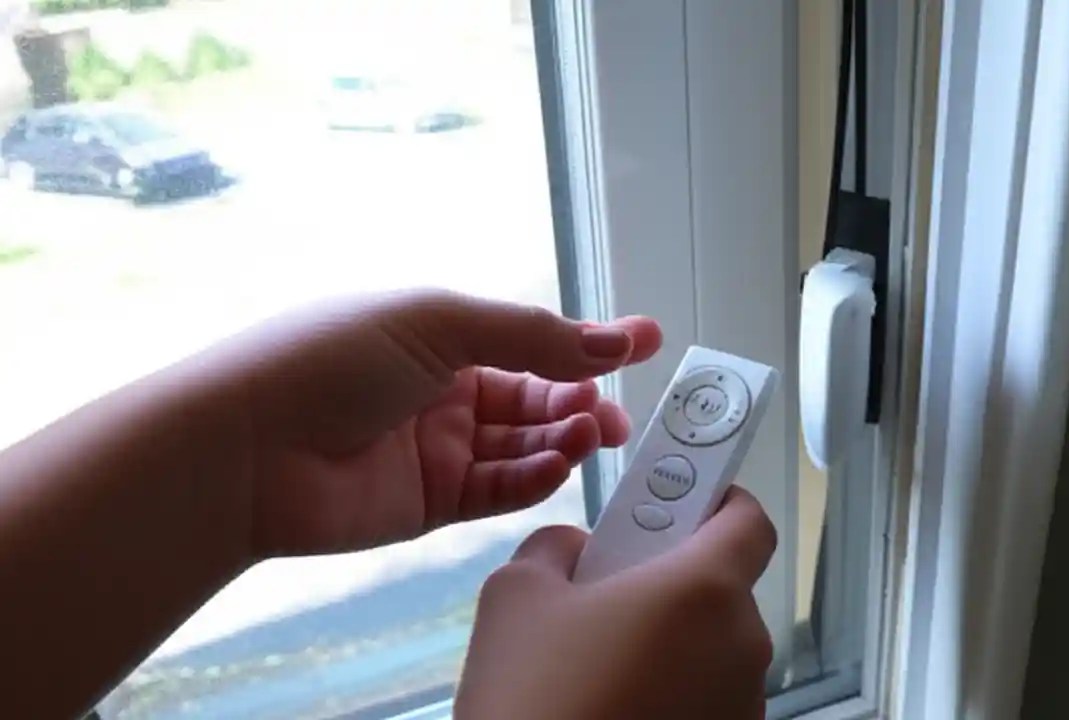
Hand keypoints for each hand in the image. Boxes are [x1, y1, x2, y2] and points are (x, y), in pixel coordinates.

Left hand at [213, 289, 661, 557]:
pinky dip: (534, 478)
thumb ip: (532, 336)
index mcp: (442, 335)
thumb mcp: (440, 323)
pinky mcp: (433, 502)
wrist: (248, 447)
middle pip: (536, 397)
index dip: (587, 341)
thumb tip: (616, 339)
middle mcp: (445, 390)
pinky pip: (500, 489)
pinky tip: (556, 464)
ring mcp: (440, 448)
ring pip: (525, 444)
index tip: (646, 341)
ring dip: (564, 437)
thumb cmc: (330, 359)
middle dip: (583, 399)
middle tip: (619, 411)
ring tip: (591, 432)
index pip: (532, 339)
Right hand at [454, 487, 777, 719]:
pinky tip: (613, 705)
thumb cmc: (535, 696)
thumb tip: (576, 548)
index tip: (682, 503)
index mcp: (704, 589)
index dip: (718, 502)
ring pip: (710, 650)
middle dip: (669, 585)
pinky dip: (671, 693)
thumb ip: (557, 547)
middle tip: (606, 598)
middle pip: (720, 591)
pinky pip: (704, 700)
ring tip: (598, 667)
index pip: (748, 520)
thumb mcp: (517, 595)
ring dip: (669, 645)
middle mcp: (742, 646)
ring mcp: (741, 705)